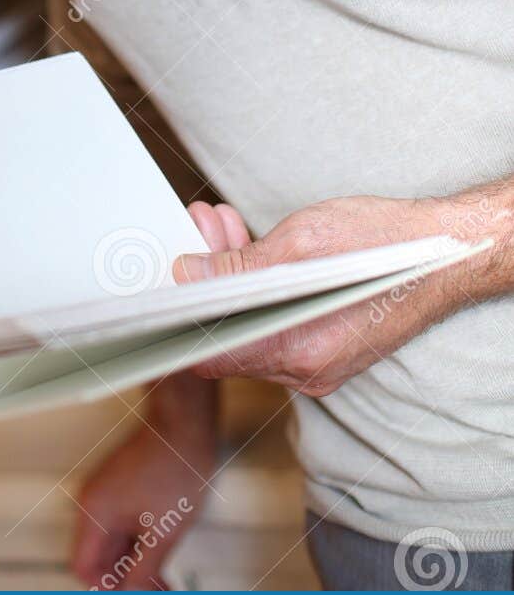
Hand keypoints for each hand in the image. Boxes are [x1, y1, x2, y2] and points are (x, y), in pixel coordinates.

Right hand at [71, 370, 216, 589]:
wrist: (188, 421)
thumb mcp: (164, 531)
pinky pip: (126, 531)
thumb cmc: (176, 465)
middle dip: (128, 586)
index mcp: (95, 513)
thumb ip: (143, 572)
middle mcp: (95, 505)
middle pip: (101, 560)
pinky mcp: (125, 491)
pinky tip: (164, 564)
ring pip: (116, 548)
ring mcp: (110, 496)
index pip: (85, 569)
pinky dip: (142, 550)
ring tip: (168, 589)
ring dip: (137, 570)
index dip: (107, 592)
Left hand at [173, 192, 503, 397]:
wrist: (445, 254)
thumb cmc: (384, 243)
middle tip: (193, 229)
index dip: (173, 321)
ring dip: (226, 277)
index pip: (210, 355)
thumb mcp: (304, 241)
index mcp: (299, 350)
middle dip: (201, 280)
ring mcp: (315, 361)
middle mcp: (305, 369)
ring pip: (247, 324)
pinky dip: (253, 287)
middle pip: (226, 334)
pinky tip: (246, 245)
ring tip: (218, 225)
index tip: (150, 285)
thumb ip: (240, 265)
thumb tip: (187, 275)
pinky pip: (271, 323)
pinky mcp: (322, 346)